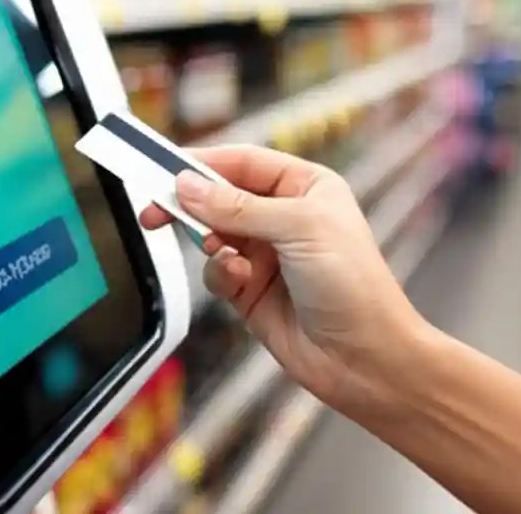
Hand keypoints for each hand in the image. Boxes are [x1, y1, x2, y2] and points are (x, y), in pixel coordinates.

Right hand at [139, 146, 428, 407]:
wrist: (364, 358)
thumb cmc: (355, 286)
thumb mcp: (298, 228)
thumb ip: (237, 206)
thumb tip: (188, 186)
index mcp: (306, 188)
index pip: (243, 162)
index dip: (203, 163)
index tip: (165, 168)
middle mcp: (285, 217)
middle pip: (219, 197)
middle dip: (191, 204)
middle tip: (156, 209)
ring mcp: (266, 254)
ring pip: (211, 234)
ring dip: (210, 243)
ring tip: (220, 252)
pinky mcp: (250, 290)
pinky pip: (215, 270)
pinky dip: (220, 274)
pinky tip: (239, 282)